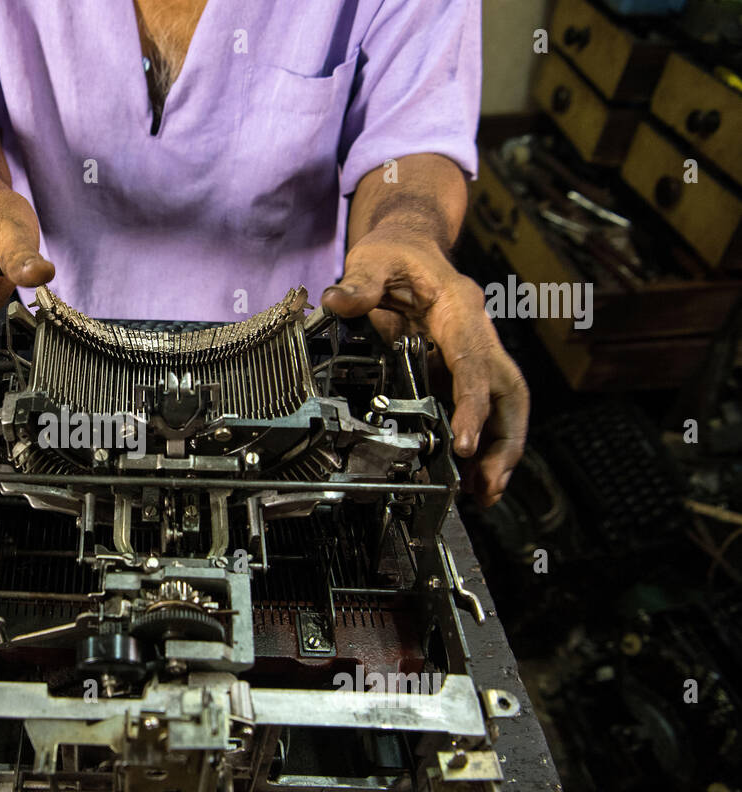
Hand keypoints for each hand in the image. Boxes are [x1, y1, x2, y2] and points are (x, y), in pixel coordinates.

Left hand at [320, 226, 528, 506]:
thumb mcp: (374, 259)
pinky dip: (479, 441)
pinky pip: (480, 408)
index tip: (464, 442)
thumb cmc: (395, 252)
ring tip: (485, 494)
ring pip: (502, 405)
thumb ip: (359, 283)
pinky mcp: (460, 369)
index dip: (474, 404)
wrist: (408, 243)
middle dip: (503, 440)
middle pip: (508, 392)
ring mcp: (473, 353)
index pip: (475, 363)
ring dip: (497, 449)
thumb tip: (337, 300)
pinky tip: (469, 474)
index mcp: (461, 310)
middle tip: (490, 484)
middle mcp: (477, 334)